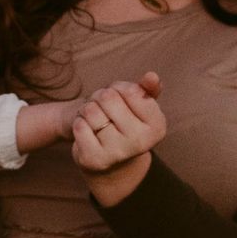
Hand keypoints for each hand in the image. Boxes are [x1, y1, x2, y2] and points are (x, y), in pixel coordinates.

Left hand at [71, 71, 164, 202]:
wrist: (110, 161)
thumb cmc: (125, 124)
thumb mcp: (140, 106)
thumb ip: (147, 89)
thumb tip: (152, 76)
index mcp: (157, 127)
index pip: (131, 90)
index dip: (120, 87)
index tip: (120, 97)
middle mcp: (140, 142)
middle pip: (108, 97)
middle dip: (101, 96)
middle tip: (104, 108)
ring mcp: (117, 153)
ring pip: (91, 111)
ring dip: (88, 109)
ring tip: (96, 119)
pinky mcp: (94, 159)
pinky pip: (79, 126)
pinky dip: (79, 123)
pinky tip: (87, 131)